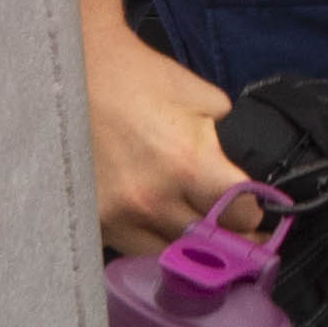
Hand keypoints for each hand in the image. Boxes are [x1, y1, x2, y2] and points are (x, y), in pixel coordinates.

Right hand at [85, 3, 243, 256]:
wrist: (74, 72)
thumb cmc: (141, 77)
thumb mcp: (204, 99)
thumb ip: (225, 142)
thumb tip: (238, 176)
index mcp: (189, 165)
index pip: (239, 217)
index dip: (253, 217)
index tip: (253, 214)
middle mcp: (153, 199)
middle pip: (205, 244)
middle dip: (224, 237)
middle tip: (232, 232)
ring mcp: (118, 215)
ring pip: (167, 254)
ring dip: (184, 246)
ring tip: (192, 232)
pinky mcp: (92, 220)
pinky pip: (129, 247)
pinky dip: (146, 239)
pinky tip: (153, 224)